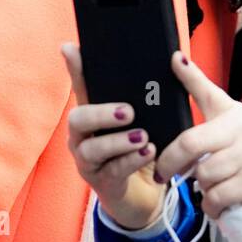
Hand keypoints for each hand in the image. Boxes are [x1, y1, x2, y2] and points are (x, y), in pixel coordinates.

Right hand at [61, 44, 165, 230]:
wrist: (145, 192)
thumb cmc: (141, 149)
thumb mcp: (144, 120)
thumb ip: (147, 97)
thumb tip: (171, 60)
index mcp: (93, 116)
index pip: (81, 88)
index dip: (75, 70)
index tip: (70, 48)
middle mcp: (84, 137)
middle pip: (77, 120)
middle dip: (100, 113)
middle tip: (129, 111)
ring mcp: (89, 161)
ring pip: (91, 149)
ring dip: (118, 141)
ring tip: (143, 136)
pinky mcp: (102, 183)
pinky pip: (112, 171)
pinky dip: (131, 161)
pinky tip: (148, 152)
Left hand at [154, 52, 241, 222]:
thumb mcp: (237, 123)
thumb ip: (206, 100)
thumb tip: (178, 64)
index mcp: (234, 115)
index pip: (208, 92)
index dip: (189, 75)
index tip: (175, 59)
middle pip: (190, 144)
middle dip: (169, 163)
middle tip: (163, 173)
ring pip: (202, 176)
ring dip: (201, 188)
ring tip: (213, 185)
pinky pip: (216, 198)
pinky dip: (212, 205)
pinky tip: (219, 202)